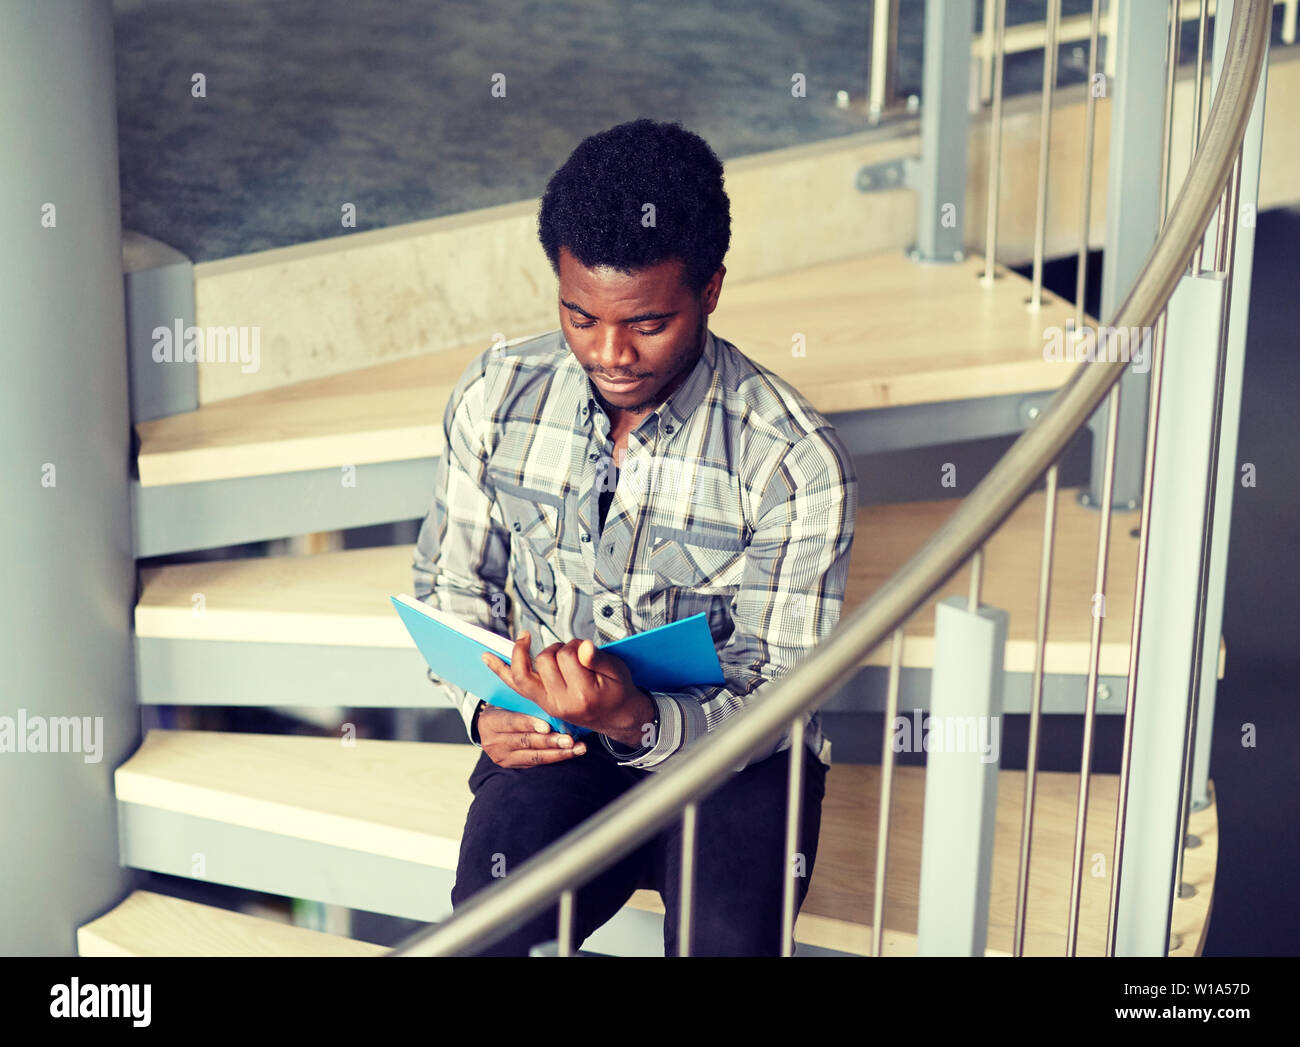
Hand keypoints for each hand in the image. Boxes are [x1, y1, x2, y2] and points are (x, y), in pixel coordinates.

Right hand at [477, 706, 587, 767]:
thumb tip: (551, 696)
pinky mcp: (512, 765)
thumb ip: (524, 700)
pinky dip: (556, 757)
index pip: (511, 722)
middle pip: (525, 742)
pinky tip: (572, 752)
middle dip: (550, 741)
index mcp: (490, 721)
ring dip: (559, 753)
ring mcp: (503, 756)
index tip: (547, 726)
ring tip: (577, 748)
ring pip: (534, 756)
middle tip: (569, 740)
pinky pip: (536, 762)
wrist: (488, 725)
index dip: (529, 724)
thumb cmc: (503, 706)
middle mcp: (493, 742)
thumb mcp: (506, 700)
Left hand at [480, 632, 656, 748]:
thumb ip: (598, 659)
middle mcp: (561, 702)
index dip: (576, 645)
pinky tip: (487, 657)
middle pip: (545, 660)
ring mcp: (548, 705)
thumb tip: (582, 646)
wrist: (617, 717)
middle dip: (557, 648)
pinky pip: (516, 685)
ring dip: (524, 653)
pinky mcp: (542, 703)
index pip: (568, 656)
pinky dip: (501, 670)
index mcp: (583, 694)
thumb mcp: (618, 671)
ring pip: (523, 674)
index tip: (586, 648)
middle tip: (571, 651)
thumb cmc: (618, 691)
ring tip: (524, 638)